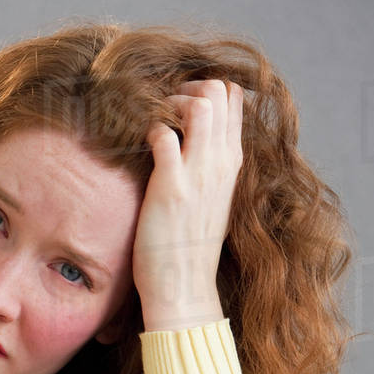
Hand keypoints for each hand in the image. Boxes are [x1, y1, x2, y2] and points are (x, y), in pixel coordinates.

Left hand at [133, 79, 243, 331]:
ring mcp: (198, 173)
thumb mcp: (209, 201)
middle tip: (163, 108)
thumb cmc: (188, 247)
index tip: (179, 106)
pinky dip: (149, 129)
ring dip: (171, 102)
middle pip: (220, 90)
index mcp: (231, 163)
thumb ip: (206, 170)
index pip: (233, 101)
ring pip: (200, 104)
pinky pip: (164, 135)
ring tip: (153, 123)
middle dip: (188, 86)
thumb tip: (187, 147)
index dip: (205, 90)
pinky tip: (139, 145)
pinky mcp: (171, 186)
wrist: (184, 287)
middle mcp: (220, 162)